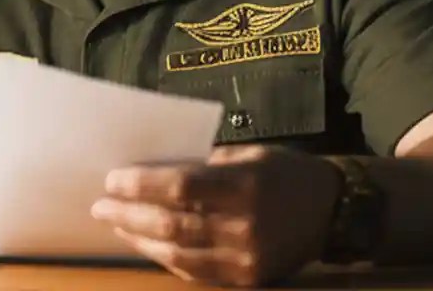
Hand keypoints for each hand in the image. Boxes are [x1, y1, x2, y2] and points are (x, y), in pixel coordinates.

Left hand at [91, 144, 340, 286]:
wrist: (332, 210)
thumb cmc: (283, 172)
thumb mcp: (247, 154)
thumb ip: (203, 164)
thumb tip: (151, 169)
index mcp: (245, 184)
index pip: (180, 187)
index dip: (141, 185)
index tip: (113, 180)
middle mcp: (246, 224)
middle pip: (172, 224)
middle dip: (129, 215)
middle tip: (100, 206)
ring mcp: (247, 257)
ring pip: (178, 253)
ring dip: (140, 240)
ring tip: (117, 226)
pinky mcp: (249, 279)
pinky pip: (196, 272)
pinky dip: (167, 258)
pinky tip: (148, 246)